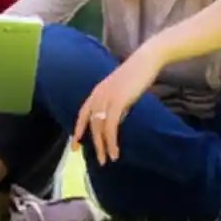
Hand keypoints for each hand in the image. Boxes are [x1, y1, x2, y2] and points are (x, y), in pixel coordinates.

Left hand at [73, 47, 163, 165]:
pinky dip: (111, 141)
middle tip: (98, 160)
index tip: (75, 146)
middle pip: (91, 125)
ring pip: (99, 128)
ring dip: (103, 146)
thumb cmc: (137, 74)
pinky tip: (115, 151)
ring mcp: (106, 98)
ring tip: (107, 160)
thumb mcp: (120, 88)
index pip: (83, 114)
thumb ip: (114, 101)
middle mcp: (98, 95)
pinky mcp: (117, 102)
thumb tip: (115, 117)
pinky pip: (110, 127)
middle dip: (94, 144)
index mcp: (97, 92)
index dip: (78, 130)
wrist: (145, 60)